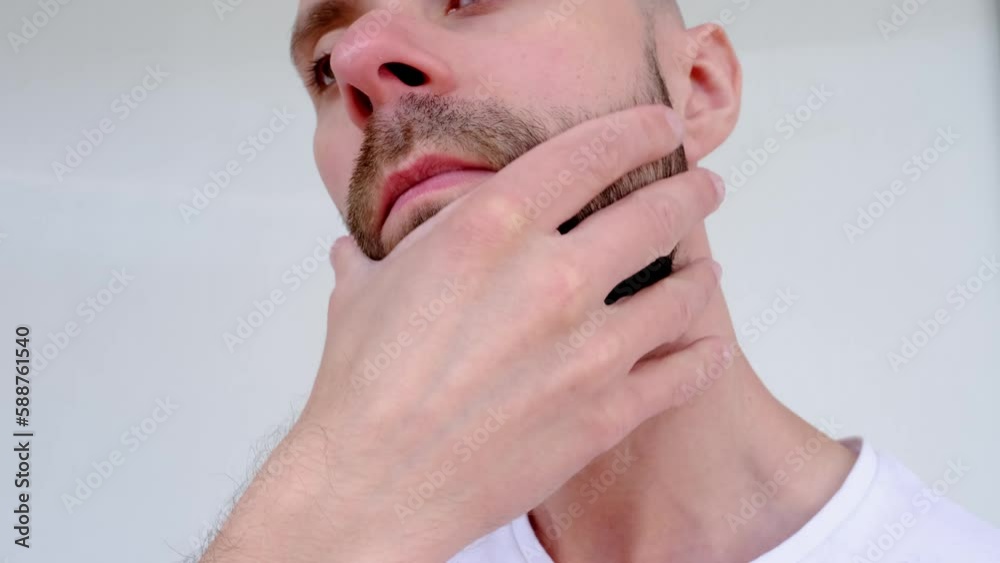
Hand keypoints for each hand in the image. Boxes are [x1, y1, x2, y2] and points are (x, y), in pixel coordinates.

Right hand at [204, 105, 725, 562]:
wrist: (375, 484)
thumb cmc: (363, 387)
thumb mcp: (364, 293)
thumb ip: (380, 258)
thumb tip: (357, 252)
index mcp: (492, 229)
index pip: (590, 153)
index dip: (638, 130)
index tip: (662, 125)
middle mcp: (552, 278)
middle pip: (655, 213)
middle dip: (690, 191)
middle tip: (705, 186)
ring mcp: (587, 348)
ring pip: (682, 293)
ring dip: (702, 273)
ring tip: (708, 266)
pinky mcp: (604, 411)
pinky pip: (680, 375)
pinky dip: (703, 356)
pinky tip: (711, 347)